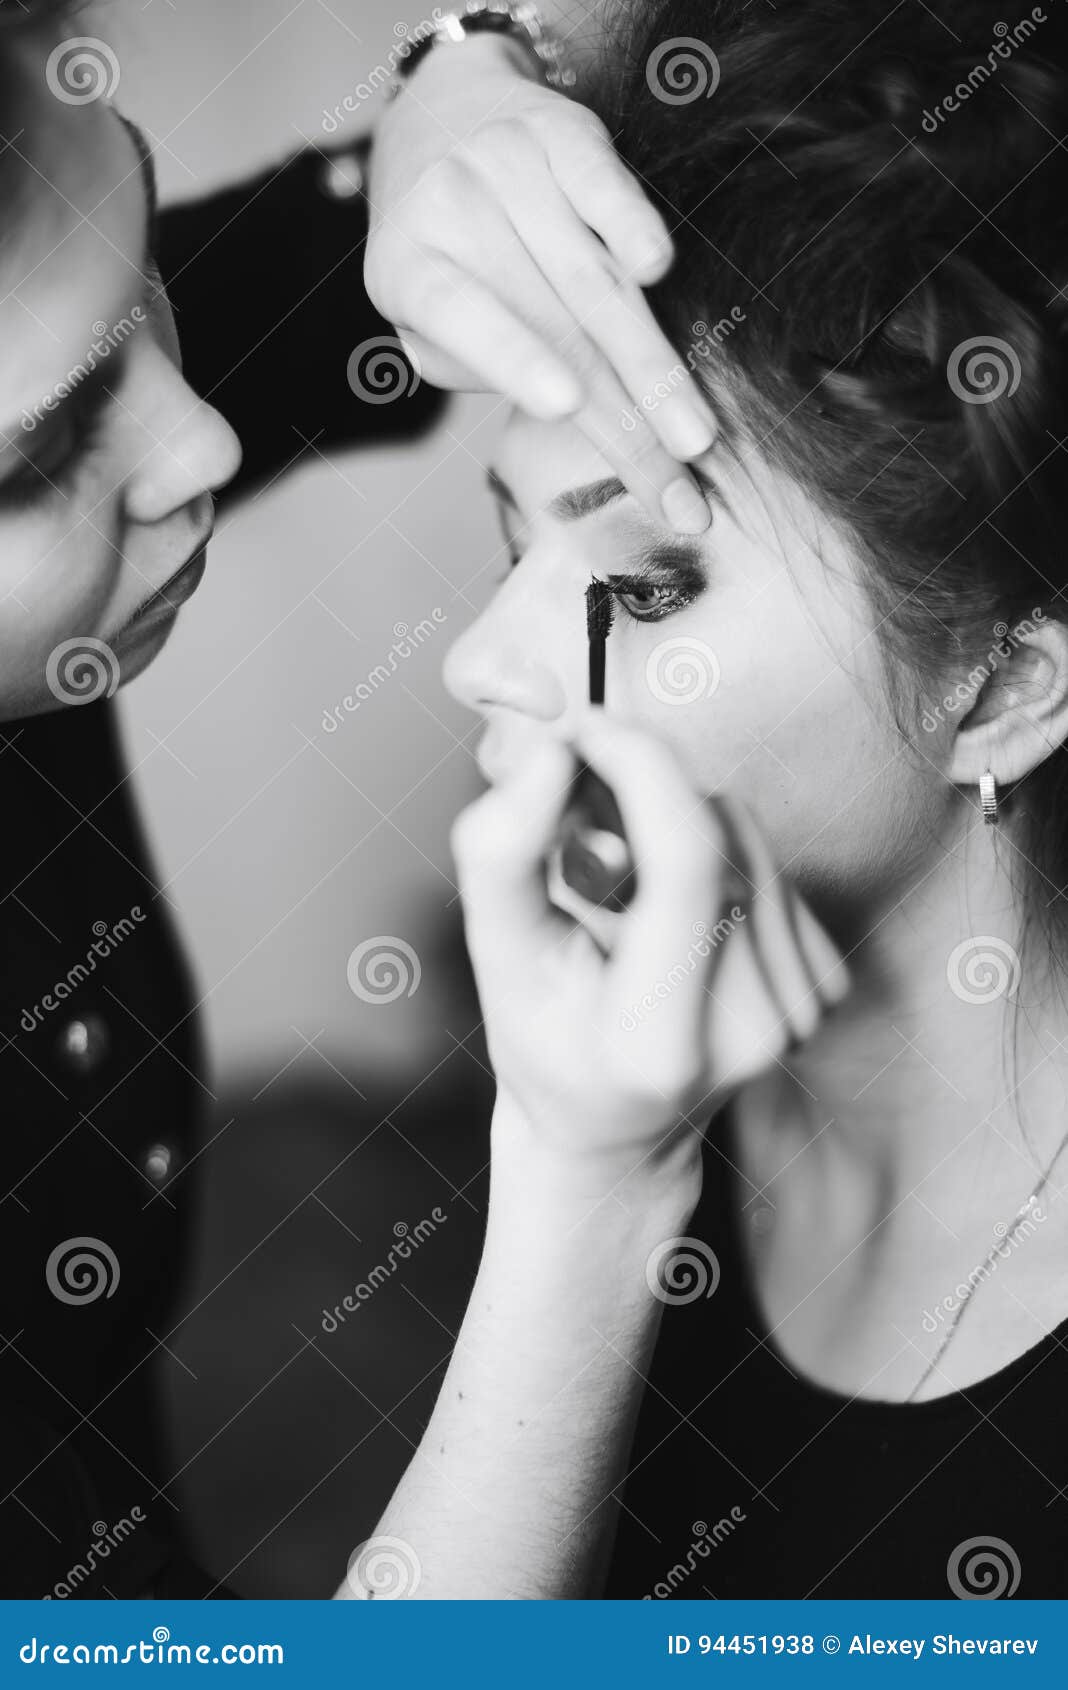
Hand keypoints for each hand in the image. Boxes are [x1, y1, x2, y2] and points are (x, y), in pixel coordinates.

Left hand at [365, 37, 715, 535]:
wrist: (442, 117)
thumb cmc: (443, 253)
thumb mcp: (421, 320)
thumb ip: (470, 364)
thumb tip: (562, 402)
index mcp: (409, 269)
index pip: (464, 314)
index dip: (515, 357)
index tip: (563, 404)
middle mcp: (457, 209)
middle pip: (556, 325)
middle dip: (626, 418)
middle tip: (678, 497)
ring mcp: (514, 166)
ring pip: (597, 278)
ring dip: (654, 363)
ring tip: (695, 438)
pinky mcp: (567, 136)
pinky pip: (608, 187)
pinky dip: (634, 227)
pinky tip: (656, 270)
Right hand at [452, 715, 849, 1187]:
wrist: (619, 1128)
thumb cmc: (547, 1038)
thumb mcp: (495, 956)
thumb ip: (501, 852)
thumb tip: (550, 750)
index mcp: (663, 1039)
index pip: (686, 860)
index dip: (637, 766)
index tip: (581, 727)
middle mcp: (754, 1028)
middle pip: (714, 831)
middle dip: (639, 788)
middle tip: (575, 813)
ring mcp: (803, 1009)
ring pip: (743, 830)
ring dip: (672, 820)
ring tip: (619, 884)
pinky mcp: (827, 983)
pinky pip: (769, 859)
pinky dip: (713, 855)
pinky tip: (670, 910)